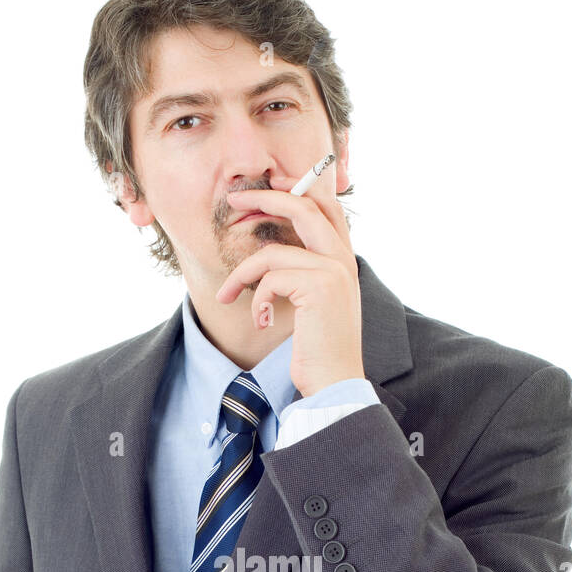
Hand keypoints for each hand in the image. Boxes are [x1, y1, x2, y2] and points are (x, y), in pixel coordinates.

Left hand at [216, 180, 365, 397]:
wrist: (335, 383)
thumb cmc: (320, 350)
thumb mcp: (314, 305)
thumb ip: (303, 274)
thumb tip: (269, 251)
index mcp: (344, 261)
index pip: (326, 207)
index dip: (298, 188)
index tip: (267, 188)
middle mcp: (343, 260)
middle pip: (303, 207)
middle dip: (264, 198)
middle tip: (234, 200)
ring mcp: (333, 271)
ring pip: (272, 252)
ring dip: (241, 274)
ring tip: (227, 296)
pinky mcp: (319, 287)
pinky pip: (270, 278)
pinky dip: (256, 300)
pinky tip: (262, 321)